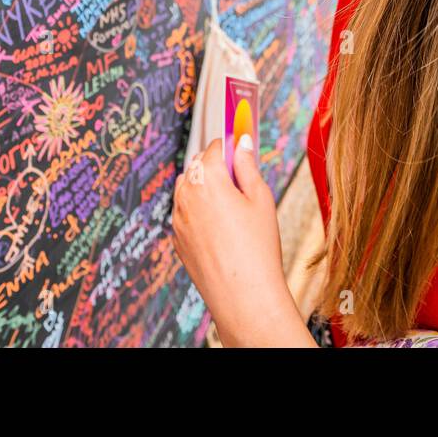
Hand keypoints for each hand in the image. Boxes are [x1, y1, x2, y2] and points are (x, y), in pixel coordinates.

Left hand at [171, 134, 313, 346]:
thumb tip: (241, 143)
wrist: (243, 295)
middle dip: (215, 164)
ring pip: (186, 187)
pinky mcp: (177, 237)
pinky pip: (183, 211)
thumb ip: (247, 166)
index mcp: (208, 179)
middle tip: (239, 179)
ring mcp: (178, 217)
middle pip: (197, 164)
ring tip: (229, 204)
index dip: (230, 146)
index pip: (215, 147)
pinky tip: (219, 227)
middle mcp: (186, 194)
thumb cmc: (257, 248)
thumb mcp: (260, 199)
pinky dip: (196, 209)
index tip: (240, 147)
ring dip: (202, 185)